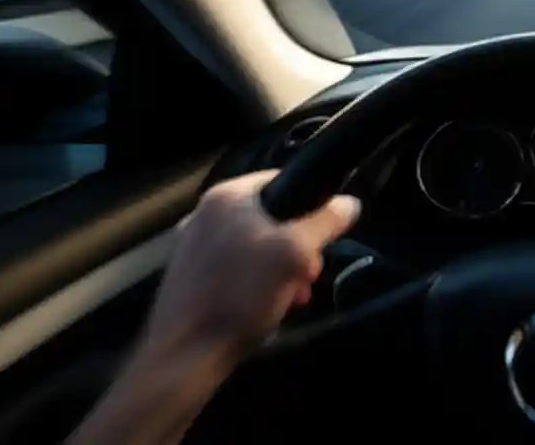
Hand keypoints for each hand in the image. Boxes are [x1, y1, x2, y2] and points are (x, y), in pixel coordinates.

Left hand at [143, 169, 360, 361]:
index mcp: (226, 196)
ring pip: (255, 246)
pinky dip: (255, 283)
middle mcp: (204, 212)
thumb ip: (324, 223)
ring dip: (280, 269)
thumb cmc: (241, 295)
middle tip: (308, 274)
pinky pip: (236, 269)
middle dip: (297, 246)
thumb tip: (349, 203)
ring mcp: (192, 245)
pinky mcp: (189, 276)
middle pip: (271, 218)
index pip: (283, 180)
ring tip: (290, 296)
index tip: (326, 237)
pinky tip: (264, 308)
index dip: (313, 205)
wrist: (185, 353)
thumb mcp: (294, 254)